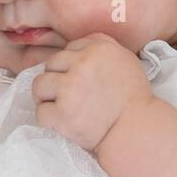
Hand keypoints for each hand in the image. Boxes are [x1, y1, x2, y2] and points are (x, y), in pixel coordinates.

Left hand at [31, 32, 153, 150]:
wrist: (137, 130)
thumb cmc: (134, 98)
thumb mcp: (125, 60)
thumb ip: (102, 46)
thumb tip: (76, 45)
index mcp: (98, 49)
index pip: (69, 48)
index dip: (70, 64)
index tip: (77, 77)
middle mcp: (81, 65)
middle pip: (50, 64)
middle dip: (56, 78)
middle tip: (67, 94)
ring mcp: (70, 89)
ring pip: (39, 85)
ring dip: (45, 96)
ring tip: (59, 106)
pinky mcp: (62, 114)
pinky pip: (40, 112)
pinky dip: (49, 119)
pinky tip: (62, 122)